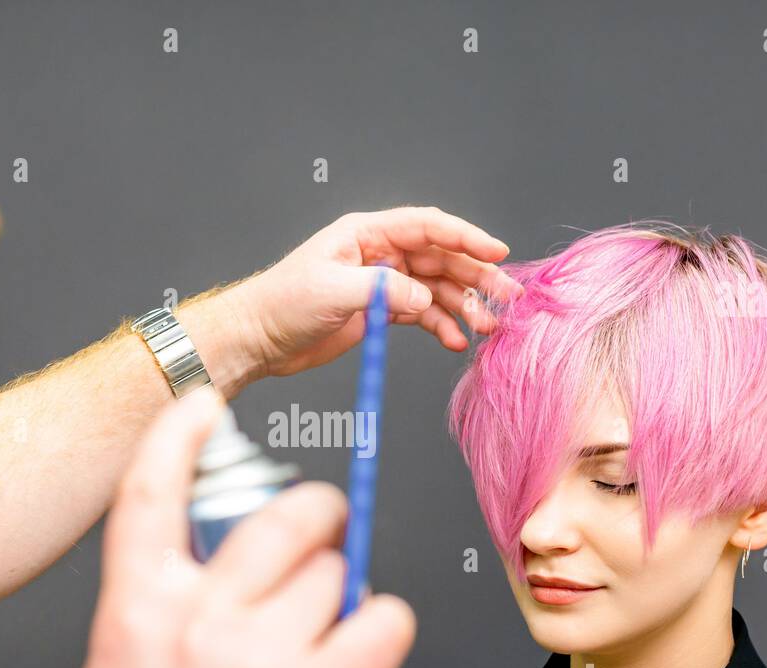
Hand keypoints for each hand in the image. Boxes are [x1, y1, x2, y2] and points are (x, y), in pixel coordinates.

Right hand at [67, 386, 415, 667]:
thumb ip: (159, 609)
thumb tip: (211, 561)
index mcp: (135, 612)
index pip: (152, 492)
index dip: (180, 434)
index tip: (203, 404)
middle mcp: (198, 622)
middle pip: (285, 517)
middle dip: (316, 516)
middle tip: (322, 532)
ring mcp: (262, 658)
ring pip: (337, 573)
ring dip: (338, 598)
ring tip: (314, 647)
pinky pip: (383, 620)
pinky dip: (380, 631)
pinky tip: (355, 659)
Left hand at [229, 205, 524, 378]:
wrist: (258, 339)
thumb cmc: (283, 304)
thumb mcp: (332, 291)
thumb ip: (382, 290)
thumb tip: (423, 297)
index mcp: (366, 233)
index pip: (427, 226)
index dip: (465, 236)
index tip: (497, 251)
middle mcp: (379, 253)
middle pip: (440, 258)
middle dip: (476, 276)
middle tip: (508, 297)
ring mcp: (381, 282)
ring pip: (435, 288)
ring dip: (464, 306)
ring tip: (487, 327)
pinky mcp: (379, 312)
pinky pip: (421, 314)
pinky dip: (441, 326)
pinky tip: (456, 341)